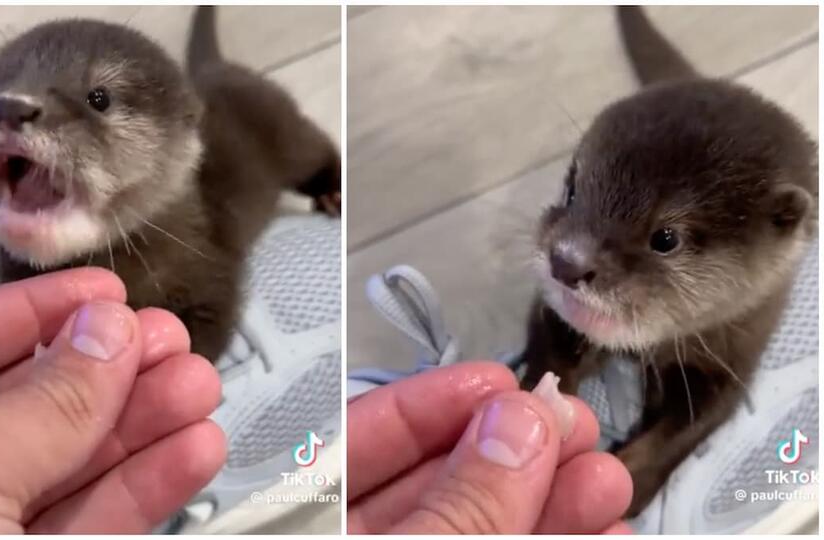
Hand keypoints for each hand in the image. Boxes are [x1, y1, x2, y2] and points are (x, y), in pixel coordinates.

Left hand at [0, 268, 224, 532]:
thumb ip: (33, 407)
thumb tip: (104, 338)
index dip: (27, 312)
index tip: (99, 292)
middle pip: (22, 403)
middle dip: (105, 367)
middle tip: (163, 338)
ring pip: (67, 465)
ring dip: (142, 423)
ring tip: (194, 387)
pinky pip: (90, 524)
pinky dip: (145, 488)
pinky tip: (189, 451)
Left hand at [347, 361, 632, 533]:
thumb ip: (462, 503)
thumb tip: (518, 421)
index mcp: (308, 521)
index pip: (354, 443)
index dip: (425, 405)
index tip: (498, 382)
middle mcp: (359, 537)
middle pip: (429, 483)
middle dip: (509, 451)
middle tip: (574, 423)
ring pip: (476, 528)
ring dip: (548, 501)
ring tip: (607, 478)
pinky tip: (606, 528)